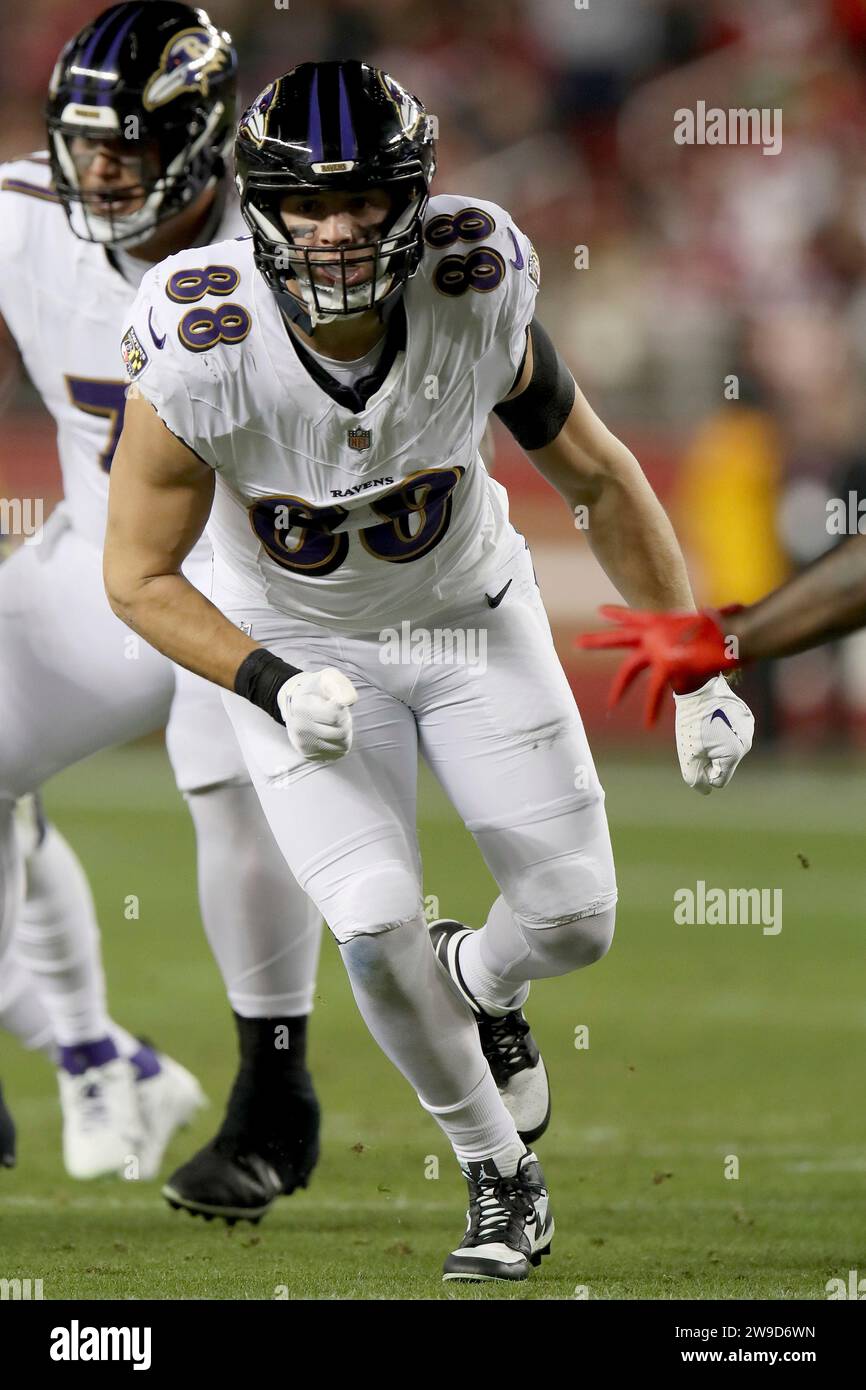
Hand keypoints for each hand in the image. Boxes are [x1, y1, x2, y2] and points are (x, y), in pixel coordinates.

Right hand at [276, 668, 357, 760]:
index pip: (335, 716)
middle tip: (338, 713)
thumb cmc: (316, 689)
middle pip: (341, 732)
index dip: (342, 709)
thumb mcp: (328, 677)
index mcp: (302, 707)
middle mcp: (300, 728)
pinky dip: (339, 744)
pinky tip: (330, 733)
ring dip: (344, 733)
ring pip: (341, 744)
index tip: (335, 702)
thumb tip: (348, 701)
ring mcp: (303, 743)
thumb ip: (340, 685)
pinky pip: (336, 753)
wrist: (295, 702)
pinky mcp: (308, 754)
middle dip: (345, 721)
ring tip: (334, 723)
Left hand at [576, 605, 740, 725]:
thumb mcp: (709, 625)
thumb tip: (703, 641)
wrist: (735, 633)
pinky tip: (647, 723)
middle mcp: (654, 632)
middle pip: (619, 638)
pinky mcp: (666, 665)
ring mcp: (658, 648)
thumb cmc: (729, 628)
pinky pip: (655, 691)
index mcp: (662, 621)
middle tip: (577, 643)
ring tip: (610, 707)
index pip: (633, 616)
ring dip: (619, 690)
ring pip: (629, 670)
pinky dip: (652, 708)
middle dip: (597, 641)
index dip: (616, 614)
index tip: (600, 611)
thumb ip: (699, 634)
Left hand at [674, 673, 753, 794]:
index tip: (696, 754)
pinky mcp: (747, 718)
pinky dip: (722, 731)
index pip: (719, 779)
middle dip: (710, 757)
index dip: (704, 771)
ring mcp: (749, 729)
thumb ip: (695, 777)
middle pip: (725, 764)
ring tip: (705, 726)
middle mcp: (747, 743)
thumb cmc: (691, 722)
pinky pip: (733, 733)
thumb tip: (706, 790)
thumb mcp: (688, 754)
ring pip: (729, 749)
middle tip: (699, 738)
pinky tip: (713, 718)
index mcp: (734, 754)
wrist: (699, 686)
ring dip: (717, 744)